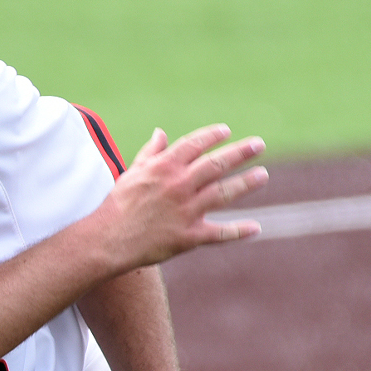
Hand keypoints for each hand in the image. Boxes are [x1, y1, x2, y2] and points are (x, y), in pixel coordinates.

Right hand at [90, 124, 268, 271]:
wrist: (107, 240)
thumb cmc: (118, 205)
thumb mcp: (132, 172)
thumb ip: (151, 152)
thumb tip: (160, 132)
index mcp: (164, 167)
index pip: (195, 144)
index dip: (213, 136)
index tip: (226, 131)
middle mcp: (178, 186)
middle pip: (216, 164)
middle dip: (240, 152)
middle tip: (258, 144)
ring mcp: (185, 211)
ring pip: (223, 193)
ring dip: (245, 183)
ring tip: (263, 175)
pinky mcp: (188, 237)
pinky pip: (218, 233)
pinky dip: (238, 231)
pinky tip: (255, 227)